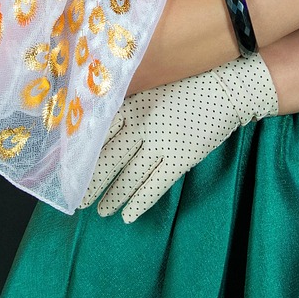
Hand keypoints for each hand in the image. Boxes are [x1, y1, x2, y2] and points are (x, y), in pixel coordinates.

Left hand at [79, 53, 277, 221]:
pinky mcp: (180, 158)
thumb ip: (130, 103)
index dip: (84, 157)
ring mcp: (160, 143)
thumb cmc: (189, 82)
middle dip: (92, 183)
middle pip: (108, 159)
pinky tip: (127, 216)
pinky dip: (139, 202)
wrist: (227, 85)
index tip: (71, 171)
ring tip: (101, 211)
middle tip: (78, 200)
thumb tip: (103, 123)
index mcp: (131, 105)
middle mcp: (140, 125)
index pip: (100, 136)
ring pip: (129, 176)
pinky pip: (154, 186)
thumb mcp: (152, 85)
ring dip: (113, 196)